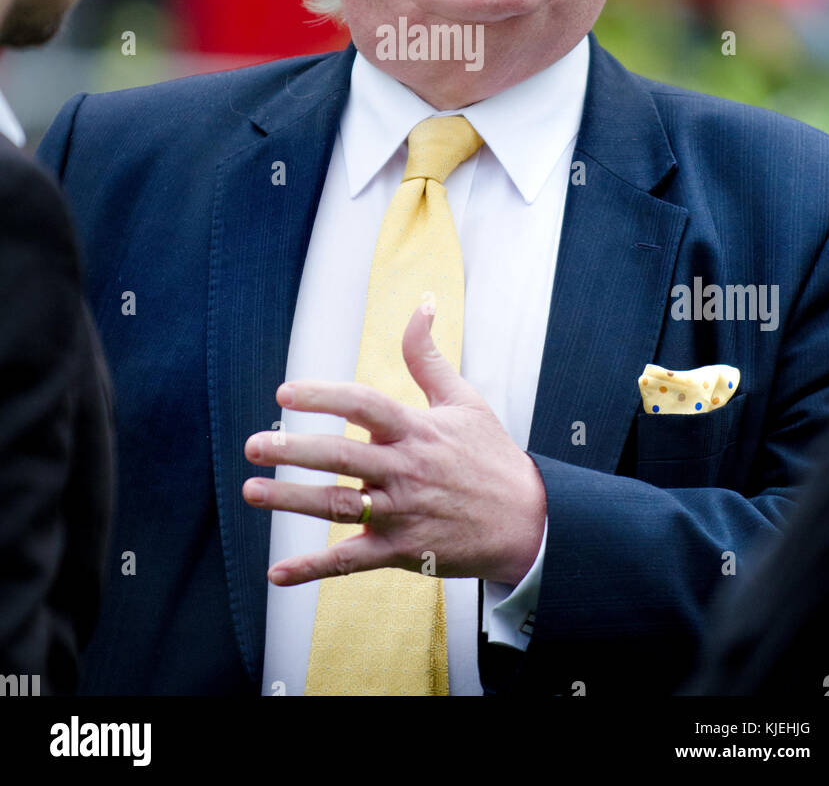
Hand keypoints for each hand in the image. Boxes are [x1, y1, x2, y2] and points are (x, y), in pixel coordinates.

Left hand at [242, 302, 546, 587]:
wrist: (528, 522)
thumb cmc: (491, 456)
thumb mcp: (464, 400)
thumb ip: (428, 357)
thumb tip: (421, 305)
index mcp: (416, 429)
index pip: (363, 404)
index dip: (323, 396)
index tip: (285, 393)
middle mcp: (405, 469)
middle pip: (341, 456)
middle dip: (293, 450)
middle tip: (252, 445)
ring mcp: (401, 512)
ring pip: (338, 505)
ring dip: (291, 500)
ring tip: (251, 490)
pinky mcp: (401, 550)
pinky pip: (350, 561)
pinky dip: (312, 568)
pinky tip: (277, 571)